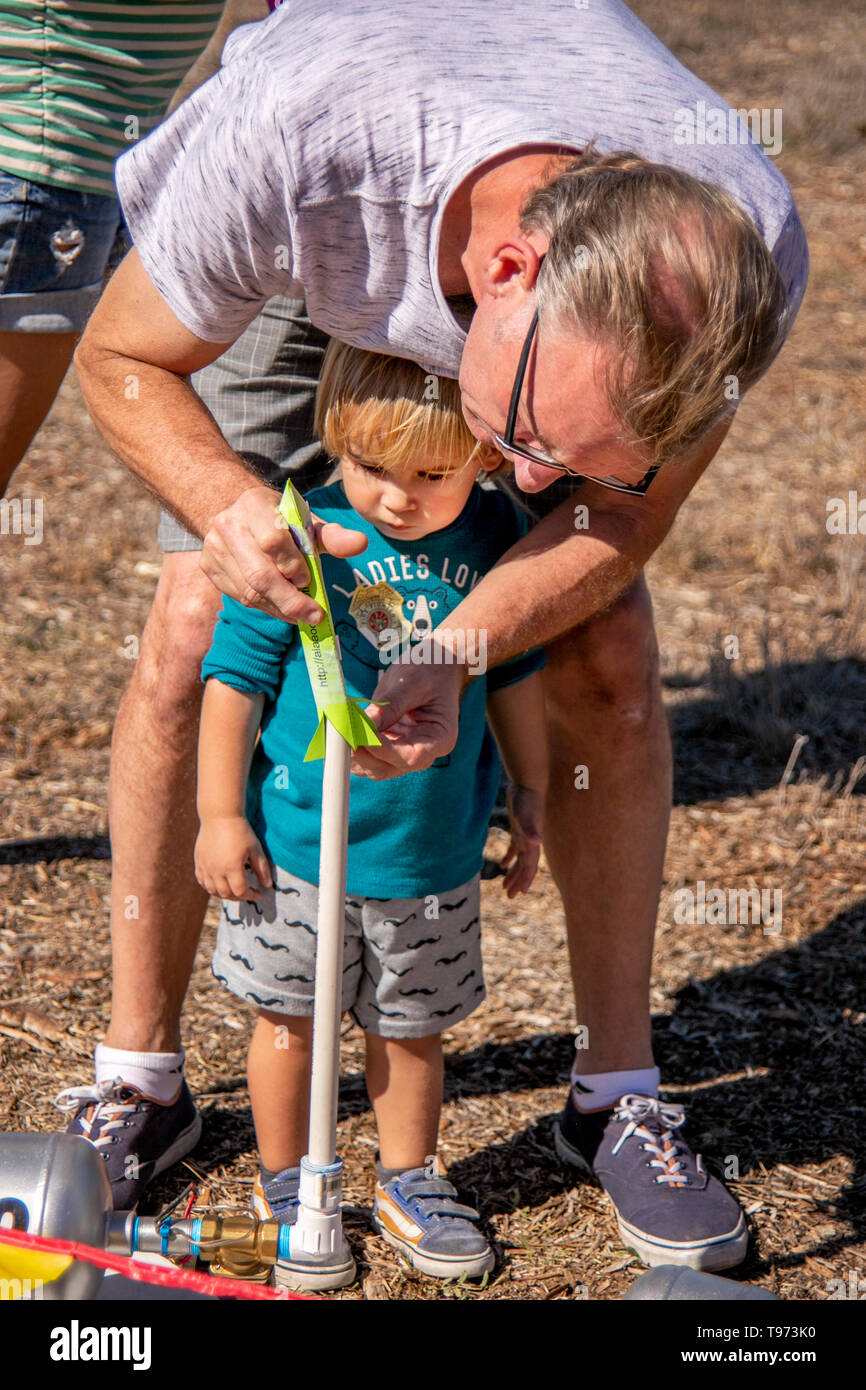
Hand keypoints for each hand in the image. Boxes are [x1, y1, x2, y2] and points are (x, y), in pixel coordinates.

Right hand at [194, 816, 272, 900]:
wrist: (220, 816)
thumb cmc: (240, 831)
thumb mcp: (255, 849)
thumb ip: (262, 869)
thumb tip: (268, 885)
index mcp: (232, 867)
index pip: (241, 892)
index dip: (251, 895)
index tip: (259, 894)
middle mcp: (216, 870)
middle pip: (226, 894)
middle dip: (239, 897)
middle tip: (247, 893)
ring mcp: (206, 867)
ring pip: (212, 890)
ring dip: (224, 894)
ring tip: (234, 890)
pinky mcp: (199, 862)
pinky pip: (202, 881)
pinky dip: (210, 887)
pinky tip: (219, 884)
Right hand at [200, 485, 367, 622]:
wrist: (242, 515)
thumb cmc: (282, 521)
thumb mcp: (308, 523)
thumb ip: (332, 536)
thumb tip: (360, 543)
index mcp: (254, 504)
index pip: (272, 541)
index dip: (293, 566)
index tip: (308, 579)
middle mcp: (227, 524)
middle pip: (259, 574)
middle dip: (290, 600)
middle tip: (313, 615)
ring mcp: (213, 547)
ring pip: (249, 592)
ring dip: (279, 609)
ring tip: (301, 615)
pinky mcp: (209, 568)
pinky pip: (240, 598)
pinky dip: (265, 608)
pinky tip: (282, 609)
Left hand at [349, 652, 464, 779]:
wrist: (432, 667)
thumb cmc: (430, 672)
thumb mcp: (412, 682)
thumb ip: (391, 704)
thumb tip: (365, 723)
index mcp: (440, 739)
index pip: (411, 756)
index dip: (383, 749)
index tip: (360, 734)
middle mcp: (422, 753)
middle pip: (387, 767)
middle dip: (361, 753)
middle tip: (341, 731)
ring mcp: (402, 752)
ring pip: (372, 766)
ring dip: (352, 752)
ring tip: (339, 727)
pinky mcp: (386, 746)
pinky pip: (365, 754)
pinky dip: (351, 745)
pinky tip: (342, 728)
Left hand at [500, 785, 543, 896]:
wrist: (528, 784)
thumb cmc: (527, 800)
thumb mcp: (526, 816)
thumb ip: (530, 829)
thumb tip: (536, 842)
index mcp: (532, 843)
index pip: (530, 866)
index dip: (525, 879)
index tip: (520, 892)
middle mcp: (530, 842)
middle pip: (524, 867)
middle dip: (517, 882)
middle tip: (509, 896)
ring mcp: (524, 836)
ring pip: (519, 860)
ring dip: (513, 873)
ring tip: (504, 886)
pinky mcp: (518, 828)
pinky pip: (514, 848)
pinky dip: (509, 858)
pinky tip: (503, 865)